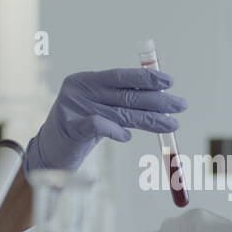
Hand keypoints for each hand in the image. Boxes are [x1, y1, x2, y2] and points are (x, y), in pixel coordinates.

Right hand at [24, 68, 187, 170]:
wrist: (50, 154)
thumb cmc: (79, 131)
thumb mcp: (101, 112)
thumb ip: (122, 103)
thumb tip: (161, 99)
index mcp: (86, 80)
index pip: (121, 76)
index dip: (146, 79)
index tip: (169, 83)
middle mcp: (80, 90)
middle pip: (125, 95)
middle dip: (157, 101)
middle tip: (181, 105)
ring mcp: (73, 108)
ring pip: (119, 112)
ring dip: (149, 119)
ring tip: (171, 125)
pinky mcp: (70, 128)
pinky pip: (99, 126)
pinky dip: (115, 131)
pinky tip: (127, 136)